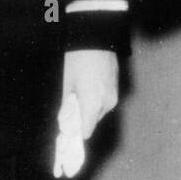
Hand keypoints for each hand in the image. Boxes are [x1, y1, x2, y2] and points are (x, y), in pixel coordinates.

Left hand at [54, 51, 118, 178]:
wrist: (97, 36)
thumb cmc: (78, 59)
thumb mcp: (67, 83)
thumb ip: (67, 106)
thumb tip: (64, 124)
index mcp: (93, 104)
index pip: (85, 132)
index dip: (75, 138)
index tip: (67, 143)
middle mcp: (106, 103)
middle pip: (91, 122)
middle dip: (80, 120)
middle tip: (67, 114)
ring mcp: (113, 95)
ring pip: (97, 112)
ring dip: (87, 109)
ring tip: (76, 93)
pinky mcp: (116, 88)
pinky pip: (103, 101)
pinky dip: (94, 100)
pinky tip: (86, 87)